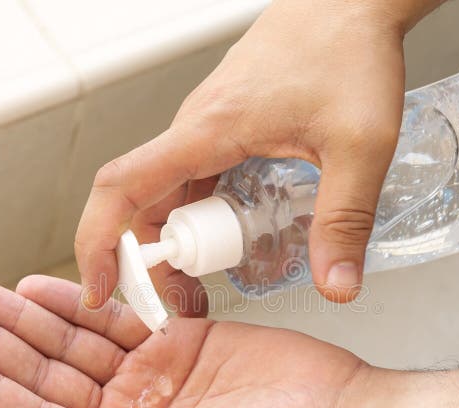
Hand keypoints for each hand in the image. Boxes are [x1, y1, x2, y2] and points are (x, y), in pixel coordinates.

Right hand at [75, 0, 428, 311]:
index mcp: (208, 130)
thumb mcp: (360, 145)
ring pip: (168, 193)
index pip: (122, 187)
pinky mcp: (226, 126)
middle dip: (149, 262)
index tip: (102, 290)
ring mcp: (207, 127)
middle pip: (140, 203)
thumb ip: (346, 219)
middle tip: (184, 307)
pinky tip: (232, 236)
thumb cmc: (350, 49)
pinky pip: (193, 179)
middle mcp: (195, 129)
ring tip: (209, 284)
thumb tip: (337, 287)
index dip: (98, 242)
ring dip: (178, 243)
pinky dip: (199, 217)